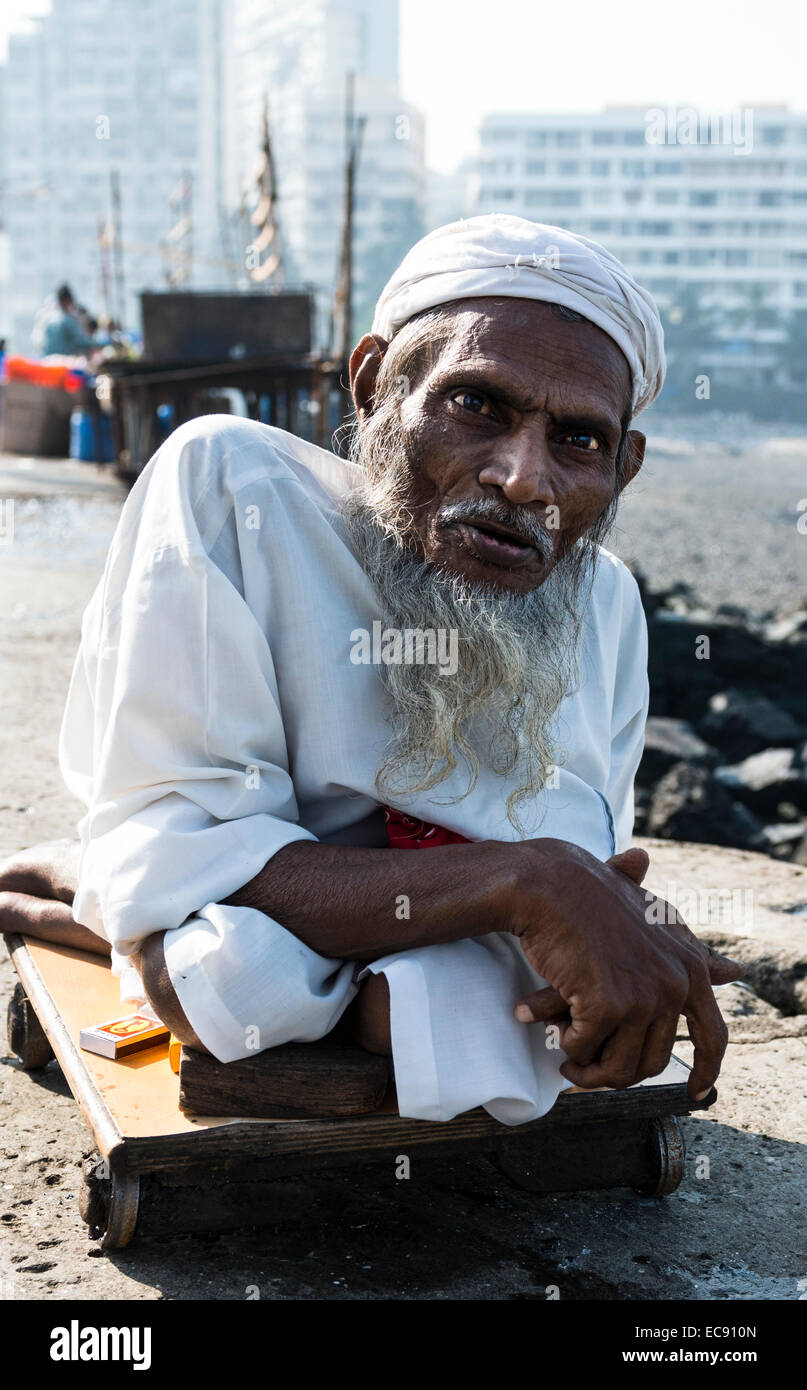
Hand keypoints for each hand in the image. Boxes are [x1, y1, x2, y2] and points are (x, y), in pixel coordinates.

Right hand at [509, 840, 742, 1101]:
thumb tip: (735, 971)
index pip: (713, 1035)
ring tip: (567, 1056)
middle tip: (585, 1066)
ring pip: (620, 1067)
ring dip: (588, 1067)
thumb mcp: (654, 918)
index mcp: (690, 965)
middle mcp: (676, 983)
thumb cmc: (594, 895)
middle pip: (654, 1062)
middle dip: (617, 1073)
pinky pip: (584, 1049)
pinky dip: (566, 1043)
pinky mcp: (608, 1005)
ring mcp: (643, 995)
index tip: (696, 1093)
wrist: (551, 882)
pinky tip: (548, 1023)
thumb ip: (690, 950)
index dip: (706, 1070)